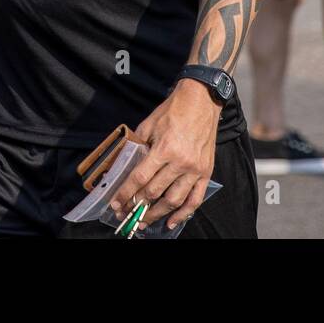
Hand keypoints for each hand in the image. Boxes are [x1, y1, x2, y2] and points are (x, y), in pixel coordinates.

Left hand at [110, 80, 219, 231]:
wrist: (202, 100)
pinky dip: (184, 214)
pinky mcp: (206, 172)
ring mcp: (195, 169)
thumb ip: (138, 145)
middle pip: (155, 192)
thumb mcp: (150, 123)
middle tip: (126, 214)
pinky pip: (195, 199)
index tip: (116, 204)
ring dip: (157, 214)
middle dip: (137, 206)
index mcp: (164, 148)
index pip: (141, 178)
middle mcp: (181, 162)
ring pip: (174, 200)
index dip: (126, 193)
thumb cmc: (174, 110)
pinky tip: (172, 222)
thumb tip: (127, 163)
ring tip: (144, 222)